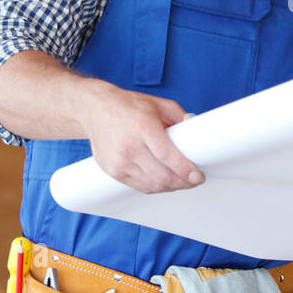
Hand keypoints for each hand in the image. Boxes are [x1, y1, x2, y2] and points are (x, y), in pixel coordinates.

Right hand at [80, 82, 203, 192]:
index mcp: (143, 126)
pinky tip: (165, 182)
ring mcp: (119, 161)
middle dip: (183, 183)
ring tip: (182, 182)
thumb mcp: (158, 104)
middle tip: (194, 181)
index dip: (186, 170)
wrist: (94, 110)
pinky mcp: (113, 171)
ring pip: (152, 185)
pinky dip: (156, 188)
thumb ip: (179, 116)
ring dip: (171, 187)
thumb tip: (196, 131)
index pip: (167, 156)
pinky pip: (140, 187)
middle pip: (162, 176)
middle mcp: (129, 146)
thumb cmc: (128, 106)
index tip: (198, 176)